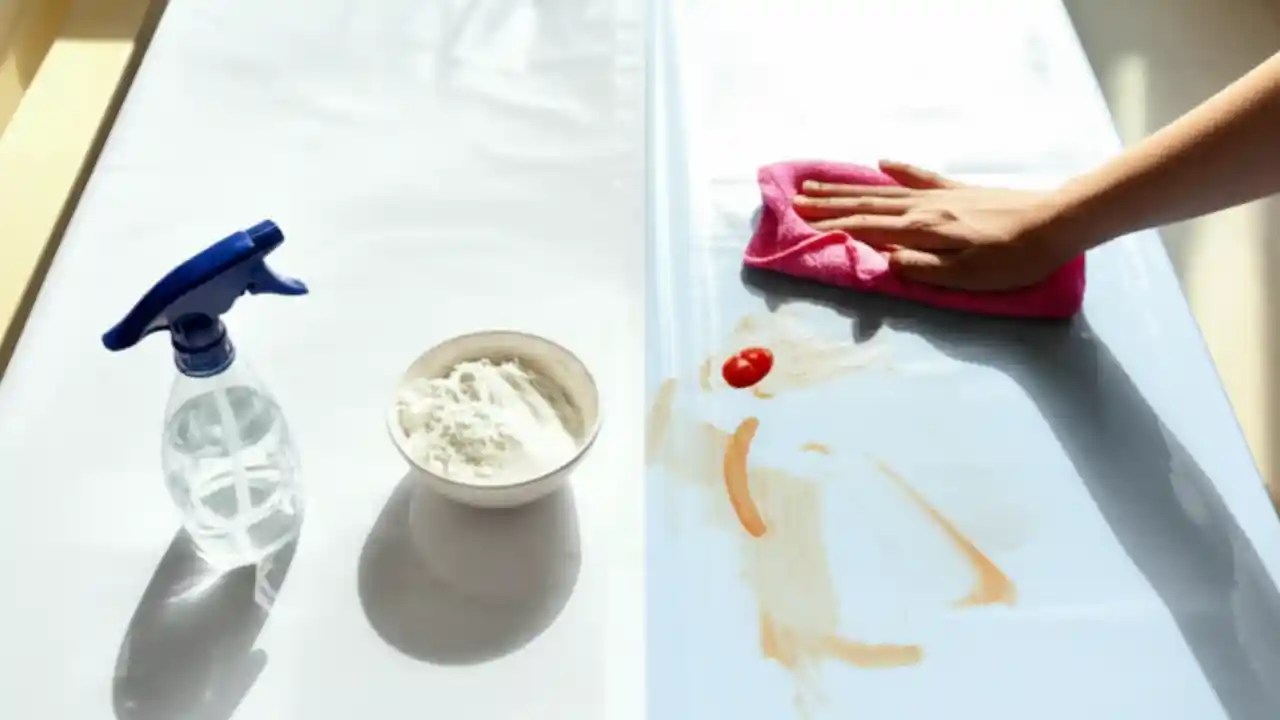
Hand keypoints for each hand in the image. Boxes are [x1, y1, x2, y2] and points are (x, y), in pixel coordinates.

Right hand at [792, 161, 1088, 290]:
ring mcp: (940, 195)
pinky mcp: (958, 190)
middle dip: (828, 203)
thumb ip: (919, 268)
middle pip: (866, 205)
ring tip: (820, 183)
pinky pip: (919, 176)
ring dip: (849, 188)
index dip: (831, 227)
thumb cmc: (1011, 259)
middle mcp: (923, 208)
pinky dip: (897, 170)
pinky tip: (881, 163)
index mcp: (921, 230)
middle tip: (795, 200)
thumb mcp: (964, 278)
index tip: (799, 224)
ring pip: (883, 190)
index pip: (866, 228)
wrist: (1056, 223)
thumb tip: (882, 259)